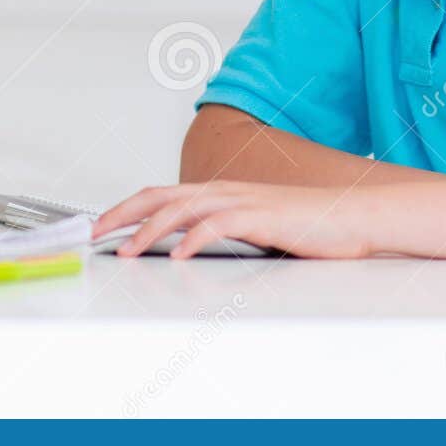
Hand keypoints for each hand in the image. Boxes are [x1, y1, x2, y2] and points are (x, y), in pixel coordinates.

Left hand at [91, 181, 376, 258]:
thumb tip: (187, 246)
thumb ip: (222, 229)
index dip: (125, 208)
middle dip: (121, 214)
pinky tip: (179, 255)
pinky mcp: (261, 216)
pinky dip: (194, 238)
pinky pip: (219, 224)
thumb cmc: (308, 224)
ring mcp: (243, 201)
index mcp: (220, 192)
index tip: (100, 226)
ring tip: (127, 250)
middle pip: (159, 195)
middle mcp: (225, 190)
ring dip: (149, 230)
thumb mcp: (254, 225)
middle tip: (94, 234)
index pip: (161, 194)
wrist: (352, 215)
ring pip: (182, 208)